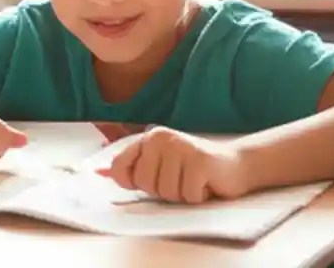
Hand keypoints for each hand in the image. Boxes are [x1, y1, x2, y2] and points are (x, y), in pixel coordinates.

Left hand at [97, 127, 249, 203]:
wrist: (235, 165)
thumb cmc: (192, 169)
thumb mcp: (158, 165)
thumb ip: (130, 167)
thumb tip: (98, 172)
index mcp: (147, 138)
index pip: (120, 167)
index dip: (134, 183)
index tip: (154, 180)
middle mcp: (161, 137)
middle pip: (145, 184)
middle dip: (164, 191)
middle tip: (181, 180)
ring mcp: (181, 147)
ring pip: (167, 192)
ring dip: (182, 195)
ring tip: (193, 181)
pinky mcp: (200, 161)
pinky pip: (188, 195)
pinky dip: (198, 196)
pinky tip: (206, 184)